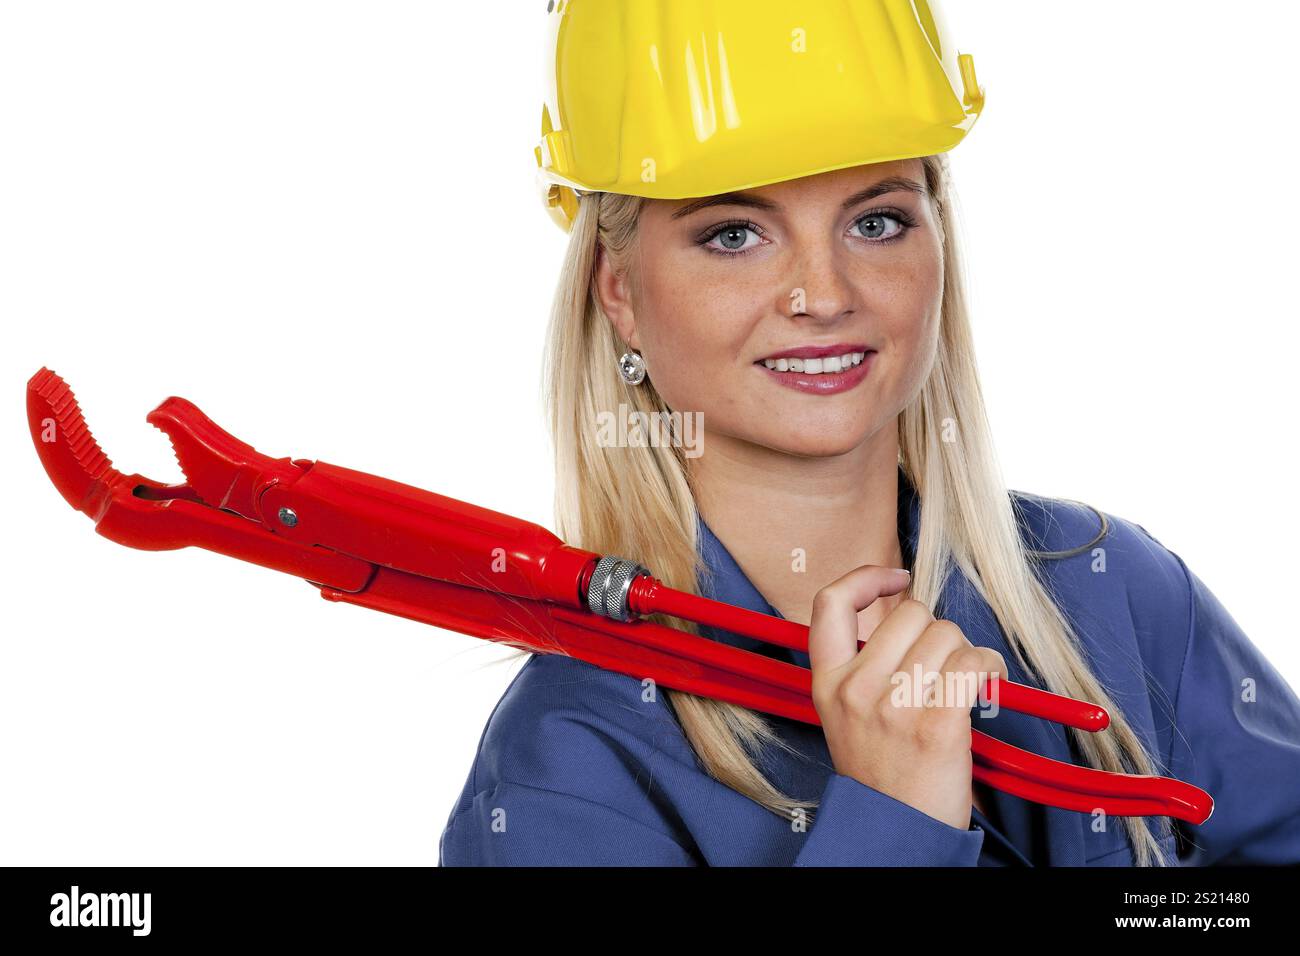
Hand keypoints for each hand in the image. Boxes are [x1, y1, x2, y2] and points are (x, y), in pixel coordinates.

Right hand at [807, 565, 1006, 830]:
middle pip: (911, 614)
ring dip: (967, 653)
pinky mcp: (936, 726)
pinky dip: (990, 669)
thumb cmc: (882, 772)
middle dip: (937, 631)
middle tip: (941, 665)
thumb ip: (865, 665)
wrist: (896, 833)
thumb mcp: (847, 714)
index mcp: (828, 682)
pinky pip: (973, 665)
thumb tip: (909, 611)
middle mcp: (855, 690)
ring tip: (964, 684)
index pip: (831, 603)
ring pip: (948, 635)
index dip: (866, 578)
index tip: (895, 579)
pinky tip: (987, 687)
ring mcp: (894, 708)